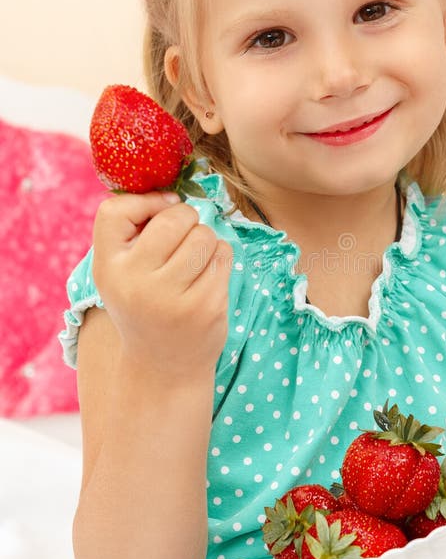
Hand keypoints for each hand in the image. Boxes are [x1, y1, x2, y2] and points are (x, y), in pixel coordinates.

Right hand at [92, 192, 231, 376]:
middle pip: (175, 218)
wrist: (161, 365)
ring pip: (205, 235)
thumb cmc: (143, 303)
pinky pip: (224, 255)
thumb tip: (174, 193)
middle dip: (185, 220)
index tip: (157, 214)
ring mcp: (172, 297)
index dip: (145, 202)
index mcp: (107, 268)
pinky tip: (205, 281)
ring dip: (206, 242)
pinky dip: (220, 260)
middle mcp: (135, 282)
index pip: (114, 210)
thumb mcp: (121, 271)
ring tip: (192, 265)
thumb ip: (135, 230)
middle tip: (180, 242)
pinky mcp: (206, 307)